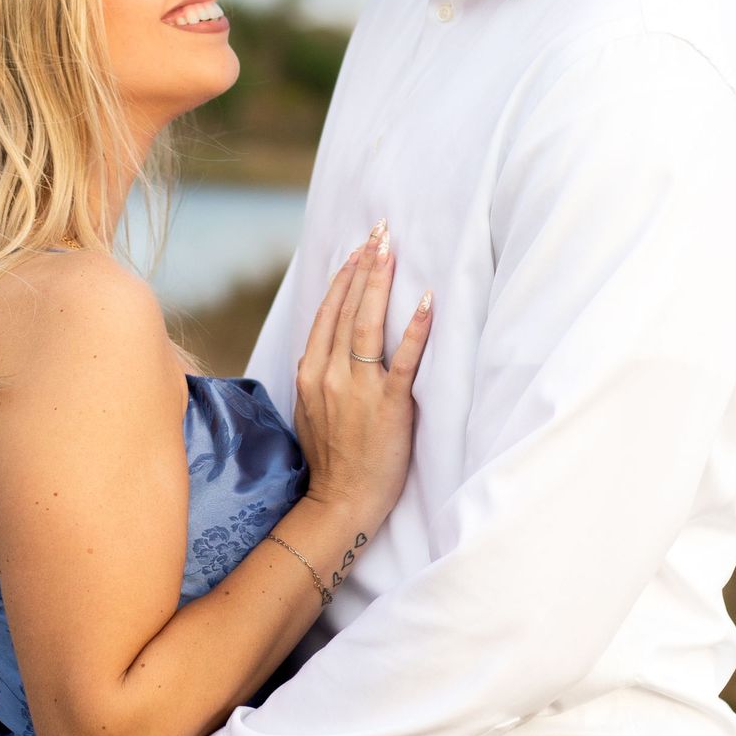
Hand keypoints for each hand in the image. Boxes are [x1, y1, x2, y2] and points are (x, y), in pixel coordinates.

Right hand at [295, 223, 431, 525]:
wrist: (341, 503)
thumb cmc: (332, 460)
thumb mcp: (310, 409)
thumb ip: (318, 374)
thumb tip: (327, 344)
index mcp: (310, 373)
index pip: (326, 312)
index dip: (344, 276)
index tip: (358, 248)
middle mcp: (330, 374)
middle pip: (347, 308)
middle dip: (364, 265)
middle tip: (380, 231)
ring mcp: (358, 389)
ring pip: (367, 323)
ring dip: (380, 282)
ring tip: (392, 250)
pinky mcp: (389, 406)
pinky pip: (403, 360)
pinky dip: (414, 327)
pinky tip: (425, 300)